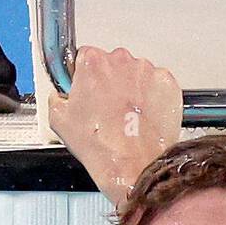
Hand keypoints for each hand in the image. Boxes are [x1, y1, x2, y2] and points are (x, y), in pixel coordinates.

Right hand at [48, 46, 182, 208]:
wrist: (134, 166)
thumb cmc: (101, 146)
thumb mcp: (59, 120)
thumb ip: (57, 98)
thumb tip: (61, 97)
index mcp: (92, 62)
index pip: (86, 58)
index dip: (86, 77)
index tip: (89, 90)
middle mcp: (121, 60)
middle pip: (113, 64)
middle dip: (111, 83)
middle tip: (109, 109)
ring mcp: (147, 72)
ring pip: (137, 74)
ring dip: (133, 90)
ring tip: (129, 117)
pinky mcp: (168, 85)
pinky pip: (158, 85)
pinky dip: (154, 97)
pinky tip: (145, 116)